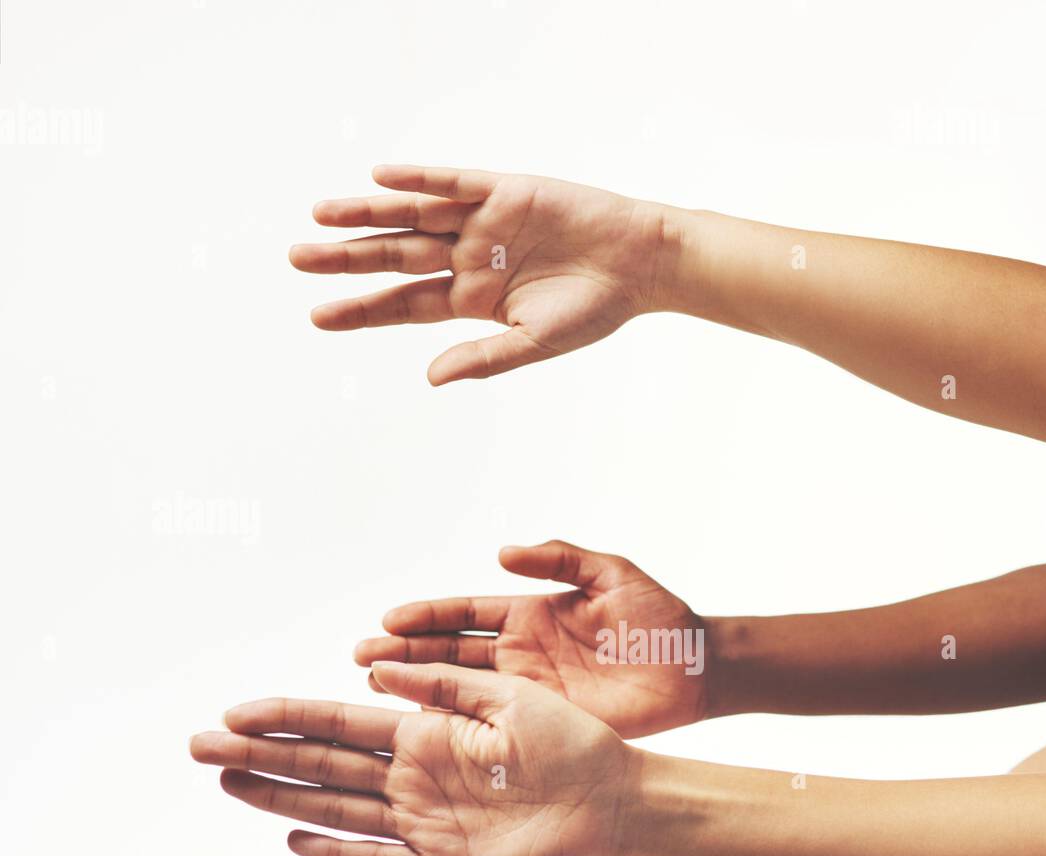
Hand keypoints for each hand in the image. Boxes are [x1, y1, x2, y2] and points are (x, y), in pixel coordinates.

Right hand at [190, 663, 630, 855]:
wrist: (616, 800)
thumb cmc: (575, 740)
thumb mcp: (509, 697)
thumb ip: (443, 684)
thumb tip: (374, 664)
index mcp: (430, 729)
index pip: (342, 721)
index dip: (288, 718)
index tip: (237, 713)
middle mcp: (416, 775)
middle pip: (323, 764)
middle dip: (262, 755)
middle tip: (200, 747)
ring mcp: (426, 820)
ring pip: (337, 806)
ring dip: (281, 796)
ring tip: (226, 783)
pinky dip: (339, 850)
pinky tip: (295, 835)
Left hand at [290, 165, 672, 384]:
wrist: (640, 263)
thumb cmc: (594, 309)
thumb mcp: (533, 342)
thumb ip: (482, 358)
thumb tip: (431, 379)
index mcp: (471, 300)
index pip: (403, 306)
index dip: (361, 310)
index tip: (317, 317)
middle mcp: (467, 258)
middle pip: (395, 259)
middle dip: (347, 259)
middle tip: (296, 258)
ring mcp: (482, 222)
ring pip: (411, 217)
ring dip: (367, 215)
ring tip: (319, 215)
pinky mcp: (503, 189)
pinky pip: (452, 181)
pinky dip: (419, 179)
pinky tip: (380, 178)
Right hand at [355, 540, 710, 737]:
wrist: (699, 670)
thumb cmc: (662, 619)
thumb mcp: (613, 574)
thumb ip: (562, 558)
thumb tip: (504, 553)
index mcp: (530, 614)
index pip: (464, 614)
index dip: (425, 618)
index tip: (386, 622)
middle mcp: (521, 653)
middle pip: (450, 653)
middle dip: (404, 655)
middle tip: (360, 660)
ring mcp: (531, 691)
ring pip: (462, 691)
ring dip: (419, 690)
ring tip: (374, 690)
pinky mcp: (548, 723)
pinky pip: (496, 726)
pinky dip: (459, 728)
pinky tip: (424, 732)